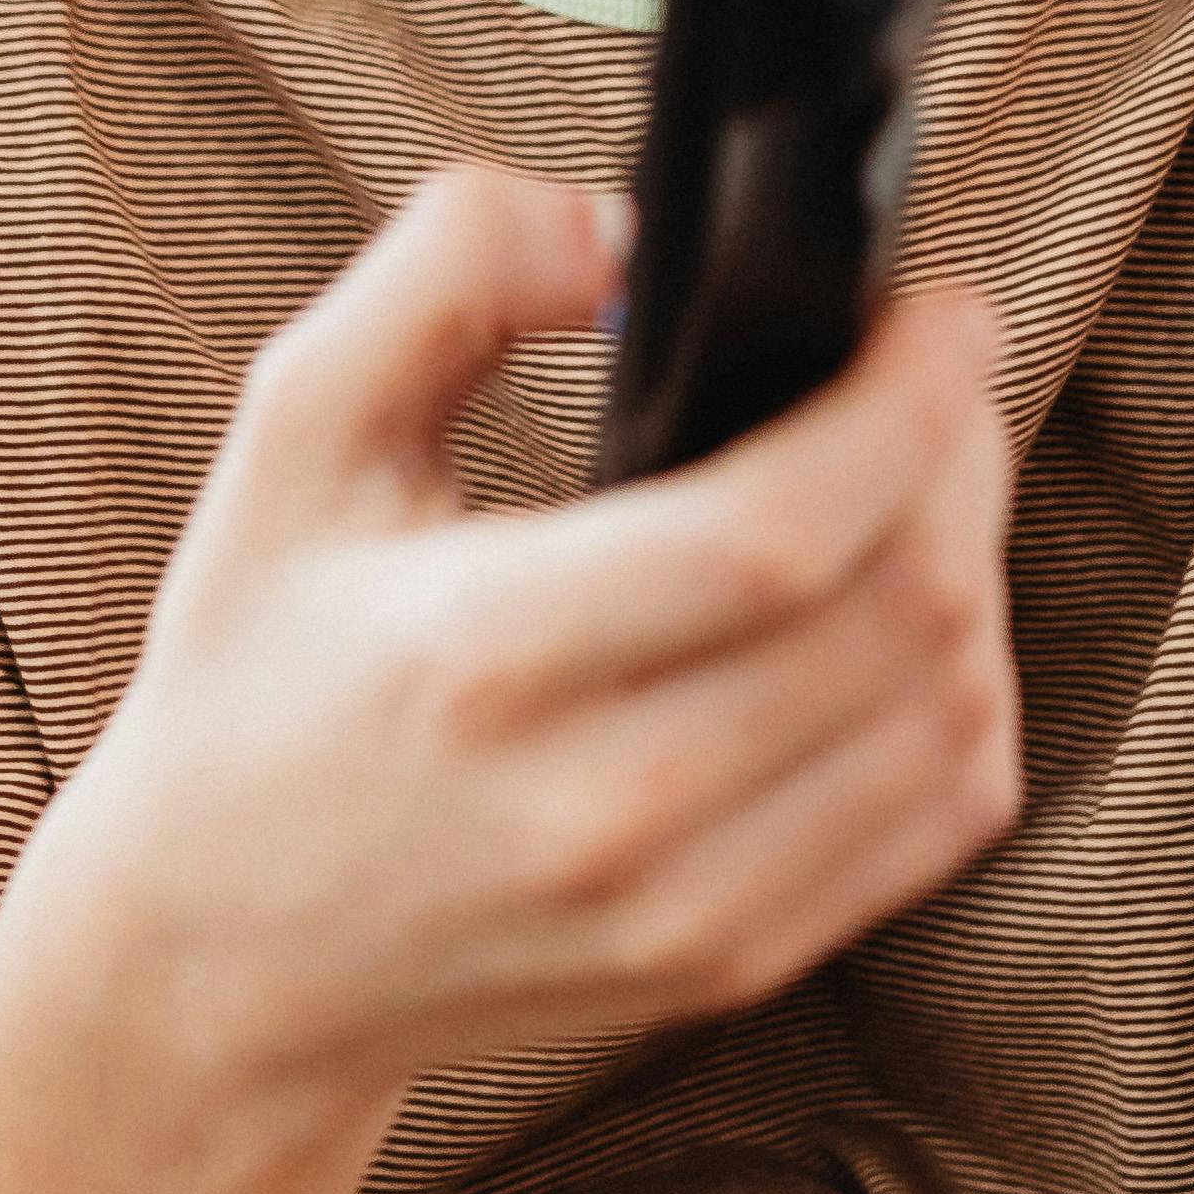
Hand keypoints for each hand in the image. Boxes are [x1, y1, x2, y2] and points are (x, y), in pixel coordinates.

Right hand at [0, 163, 1021, 1130]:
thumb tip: (625, 228)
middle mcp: (601, 806)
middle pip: (904, 617)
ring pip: (953, 715)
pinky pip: (944, 816)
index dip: (907, 403)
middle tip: (930, 385)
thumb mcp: (295, 432)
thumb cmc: (257, 674)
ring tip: (915, 495)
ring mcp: (681, 909)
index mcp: (485, 655)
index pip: (777, 533)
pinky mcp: (733, 964)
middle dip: (960, 460)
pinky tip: (896, 632)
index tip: (938, 318)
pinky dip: (963, 699)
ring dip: (976, 574)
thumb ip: (446, 271)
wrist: (216, 956)